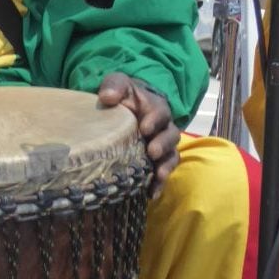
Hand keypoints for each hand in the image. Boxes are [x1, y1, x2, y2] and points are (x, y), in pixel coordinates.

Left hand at [96, 71, 179, 195]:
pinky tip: (151, 194)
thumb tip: (107, 97)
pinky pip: (163, 173)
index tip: (144, 128)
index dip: (154, 120)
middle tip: (152, 152)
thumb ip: (114, 86)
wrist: (125, 109)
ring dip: (165, 166)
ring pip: (171, 156)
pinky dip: (159, 184)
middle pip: (171, 136)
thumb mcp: (118, 84)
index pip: (160, 113)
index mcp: (155, 108)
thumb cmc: (122, 96)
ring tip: (158, 175)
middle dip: (162, 144)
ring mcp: (161, 146)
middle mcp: (163, 128)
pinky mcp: (156, 162)